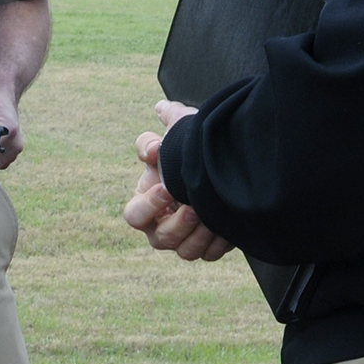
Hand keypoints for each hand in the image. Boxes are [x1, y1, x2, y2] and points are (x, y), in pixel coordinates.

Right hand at [121, 102, 228, 261]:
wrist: (229, 165)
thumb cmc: (197, 148)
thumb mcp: (185, 129)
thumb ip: (171, 119)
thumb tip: (162, 109)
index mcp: (148, 202)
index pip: (134, 216)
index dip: (148, 205)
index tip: (166, 188)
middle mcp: (163, 224)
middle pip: (161, 240)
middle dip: (177, 224)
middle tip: (194, 207)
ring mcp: (187, 238)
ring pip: (185, 252)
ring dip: (198, 235)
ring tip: (212, 216)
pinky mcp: (209, 247)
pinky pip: (209, 255)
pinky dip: (217, 243)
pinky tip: (227, 225)